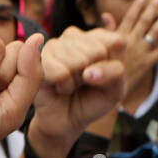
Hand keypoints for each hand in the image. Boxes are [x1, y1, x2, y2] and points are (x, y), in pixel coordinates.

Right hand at [28, 26, 126, 157]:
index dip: (111, 67)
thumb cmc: (92, 101)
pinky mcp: (40, 58)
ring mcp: (56, 44)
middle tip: (83, 83)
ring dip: (75, 82)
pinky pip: (59, 73)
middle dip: (92, 75)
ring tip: (70, 85)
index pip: (117, 42)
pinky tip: (57, 86)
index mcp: (101, 37)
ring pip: (77, 62)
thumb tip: (87, 72)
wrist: (65, 121)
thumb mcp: (115, 90)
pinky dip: (62, 87)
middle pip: (97, 51)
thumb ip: (115, 73)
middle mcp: (77, 36)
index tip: (103, 78)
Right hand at [101, 0, 157, 96]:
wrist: (108, 93)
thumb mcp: (101, 49)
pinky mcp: (147, 64)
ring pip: (154, 33)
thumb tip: (106, 14)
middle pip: (144, 22)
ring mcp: (141, 52)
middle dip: (151, 10)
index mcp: (119, 38)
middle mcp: (132, 42)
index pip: (130, 18)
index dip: (136, 8)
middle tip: (157, 0)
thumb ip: (107, 31)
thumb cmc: (101, 70)